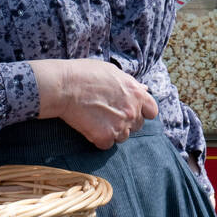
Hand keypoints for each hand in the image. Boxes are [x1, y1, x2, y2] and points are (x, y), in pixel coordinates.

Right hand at [32, 58, 157, 148]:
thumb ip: (130, 83)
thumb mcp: (112, 72)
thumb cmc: (85, 74)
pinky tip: (89, 127)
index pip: (152, 111)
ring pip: (122, 137)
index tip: (133, 110)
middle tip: (108, 113)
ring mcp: (120, 126)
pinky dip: (99, 139)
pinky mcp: (105, 137)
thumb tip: (144, 89)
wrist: (64, 86)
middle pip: (137, 125)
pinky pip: (107, 144)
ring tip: (97, 119)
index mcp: (136, 94)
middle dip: (126, 121)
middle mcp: (132, 111)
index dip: (143, 111)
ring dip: (113, 131)